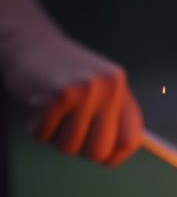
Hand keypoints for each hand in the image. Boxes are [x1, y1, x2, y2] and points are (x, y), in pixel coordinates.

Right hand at [5, 25, 143, 165]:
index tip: (99, 156)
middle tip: (65, 130)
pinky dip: (36, 128)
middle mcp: (109, 87)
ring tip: (50, 113)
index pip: (129, 141)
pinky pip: (45, 135)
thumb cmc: (60, 73)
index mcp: (120, 87)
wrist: (26, 40)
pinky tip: (36, 106)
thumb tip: (115, 157)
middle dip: (78, 149)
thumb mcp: (95, 88)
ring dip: (54, 137)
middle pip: (99, 151)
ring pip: (70, 146)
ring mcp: (86, 89)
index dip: (113, 157)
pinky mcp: (60, 93)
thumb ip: (109, 119)